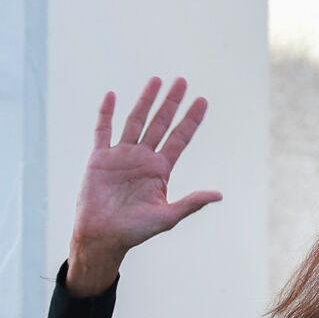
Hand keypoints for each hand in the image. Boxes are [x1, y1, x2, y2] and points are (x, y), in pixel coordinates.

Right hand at [64, 76, 217, 296]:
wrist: (101, 237)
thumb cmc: (134, 231)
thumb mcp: (167, 217)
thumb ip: (191, 203)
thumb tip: (219, 195)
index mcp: (160, 170)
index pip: (179, 138)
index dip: (191, 120)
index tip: (202, 101)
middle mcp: (142, 158)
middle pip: (160, 124)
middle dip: (171, 103)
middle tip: (182, 81)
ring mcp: (121, 156)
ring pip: (135, 121)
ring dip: (145, 101)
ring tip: (156, 80)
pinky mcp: (99, 159)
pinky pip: (103, 131)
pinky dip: (106, 113)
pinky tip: (112, 96)